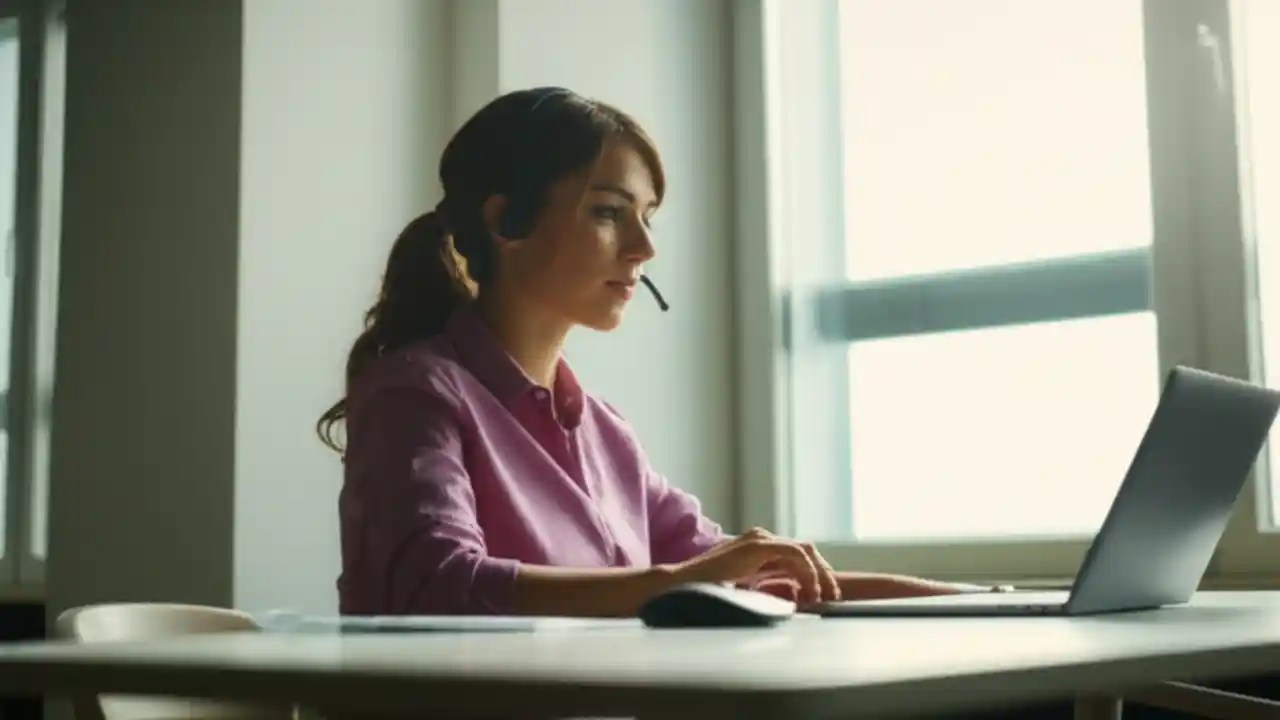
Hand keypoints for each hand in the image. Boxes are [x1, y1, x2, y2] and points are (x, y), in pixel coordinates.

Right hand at [670, 528, 840, 605]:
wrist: (682, 587)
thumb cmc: (709, 593)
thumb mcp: (748, 590)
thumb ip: (770, 587)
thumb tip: (797, 595)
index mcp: (758, 549)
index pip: (797, 556)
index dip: (814, 575)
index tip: (823, 597)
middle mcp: (761, 539)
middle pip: (805, 550)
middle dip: (822, 573)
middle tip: (831, 596)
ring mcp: (759, 539)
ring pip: (803, 551)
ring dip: (817, 574)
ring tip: (822, 597)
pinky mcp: (758, 545)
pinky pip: (795, 553)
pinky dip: (806, 571)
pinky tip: (808, 591)